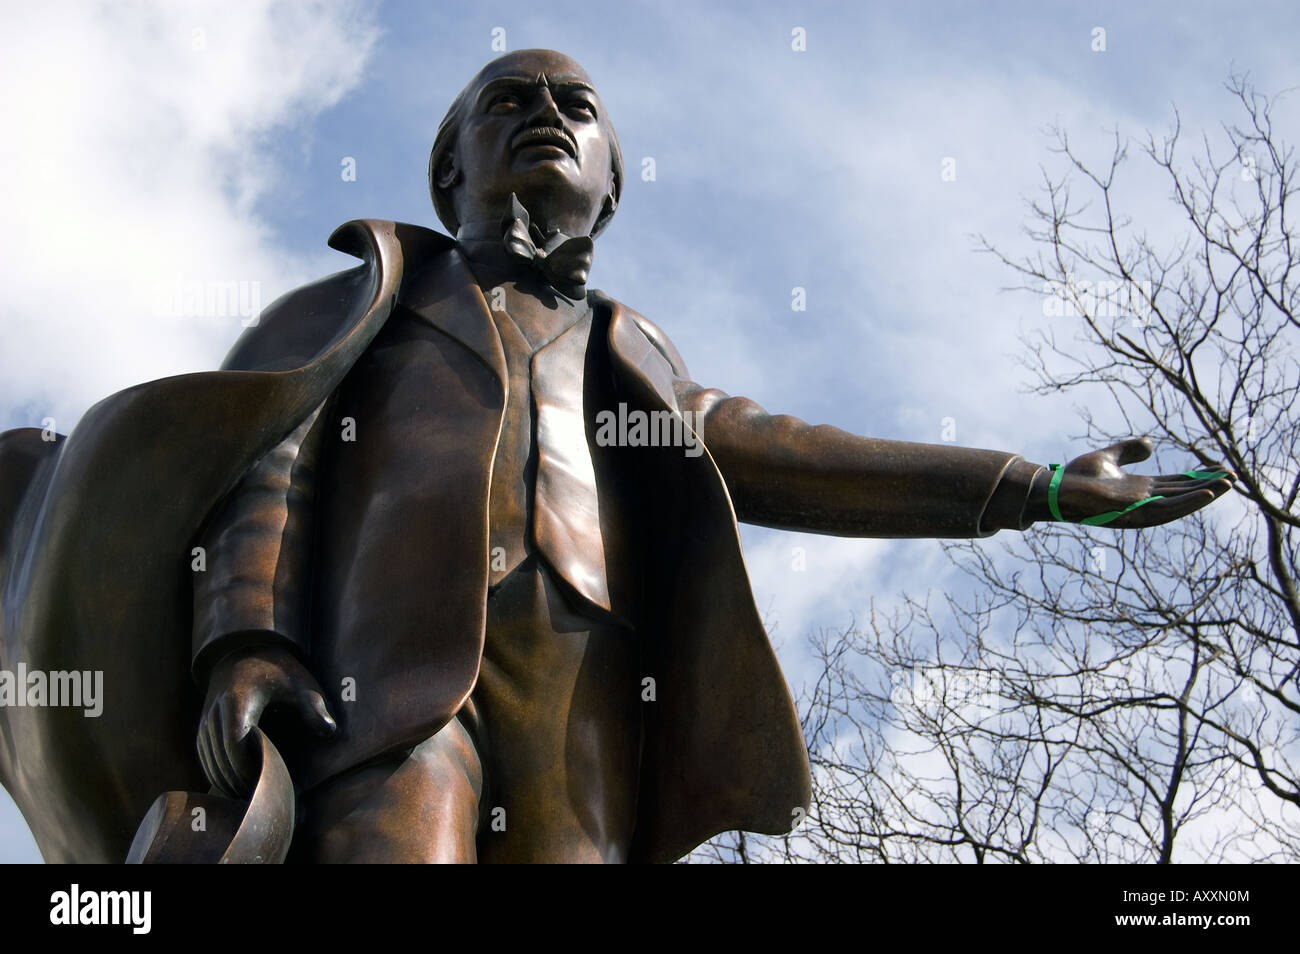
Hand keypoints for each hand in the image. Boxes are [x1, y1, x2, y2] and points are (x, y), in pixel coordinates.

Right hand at [197, 645, 336, 797]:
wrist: (248, 652)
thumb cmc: (277, 670)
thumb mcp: (300, 682)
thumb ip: (314, 706)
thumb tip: (330, 731)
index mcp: (237, 702)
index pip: (235, 747)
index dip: (248, 770)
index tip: (268, 781)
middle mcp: (215, 713)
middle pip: (221, 759)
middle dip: (239, 781)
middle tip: (263, 796)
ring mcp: (205, 720)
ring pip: (210, 761)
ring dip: (227, 781)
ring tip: (252, 793)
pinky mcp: (203, 726)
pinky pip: (205, 757)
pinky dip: (218, 773)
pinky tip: (237, 783)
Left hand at [1028, 437, 1234, 527]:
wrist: (1056, 488)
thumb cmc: (1078, 476)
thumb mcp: (1109, 458)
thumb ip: (1130, 451)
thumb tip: (1151, 444)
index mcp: (1140, 490)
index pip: (1176, 484)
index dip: (1197, 477)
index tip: (1218, 469)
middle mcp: (1144, 501)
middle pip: (1183, 493)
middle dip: (1207, 486)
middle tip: (1233, 477)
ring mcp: (1140, 509)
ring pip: (1181, 503)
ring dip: (1205, 494)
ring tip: (1228, 484)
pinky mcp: (1135, 513)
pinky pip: (1167, 509)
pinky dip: (1188, 502)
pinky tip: (1206, 493)